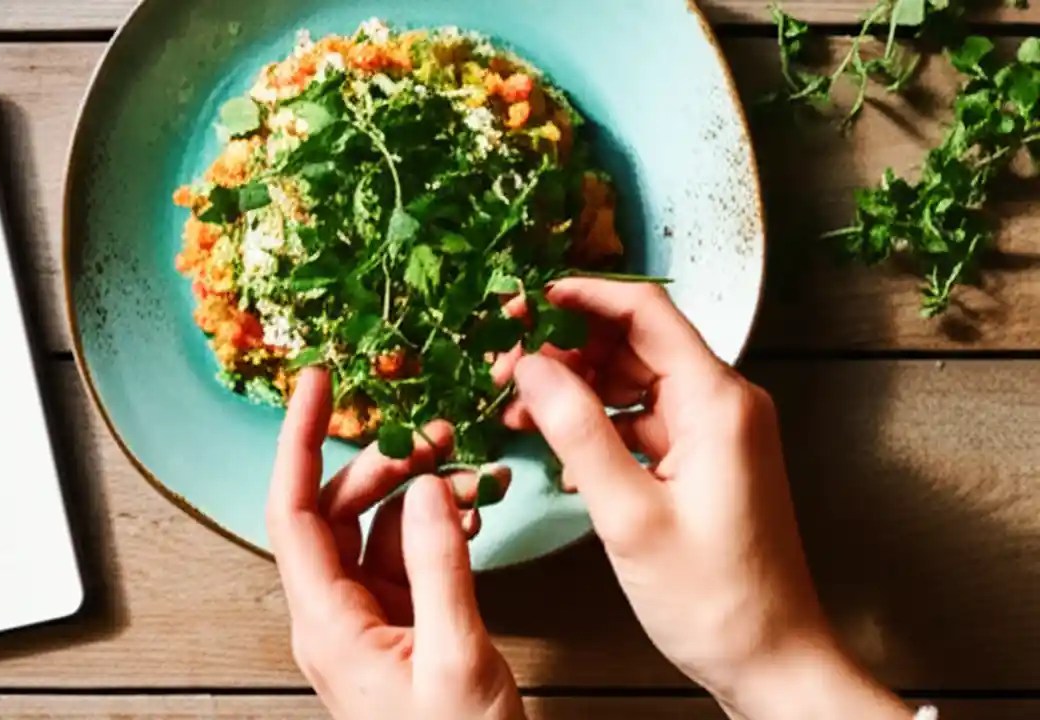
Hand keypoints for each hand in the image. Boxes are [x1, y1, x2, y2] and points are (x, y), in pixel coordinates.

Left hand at [267, 368, 524, 719]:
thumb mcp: (456, 654)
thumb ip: (441, 566)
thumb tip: (429, 486)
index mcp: (327, 621)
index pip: (292, 511)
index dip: (298, 440)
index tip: (316, 384)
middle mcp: (336, 613)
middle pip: (339, 508)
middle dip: (385, 462)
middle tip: (436, 431)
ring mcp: (369, 616)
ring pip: (378, 526)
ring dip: (420, 491)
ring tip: (469, 471)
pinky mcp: (403, 621)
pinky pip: (409, 552)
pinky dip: (439, 524)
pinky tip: (473, 513)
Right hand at [504, 279, 911, 719]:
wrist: (770, 659)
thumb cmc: (711, 595)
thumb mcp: (629, 513)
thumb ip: (577, 431)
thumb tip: (530, 366)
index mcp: (717, 401)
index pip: (646, 312)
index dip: (583, 296)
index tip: (526, 300)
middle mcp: (723, 403)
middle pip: (637, 344)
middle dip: (569, 348)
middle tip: (505, 365)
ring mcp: (716, 432)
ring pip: (635, 383)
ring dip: (577, 390)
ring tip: (517, 409)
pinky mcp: (705, 461)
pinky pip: (644, 423)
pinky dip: (599, 427)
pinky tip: (556, 450)